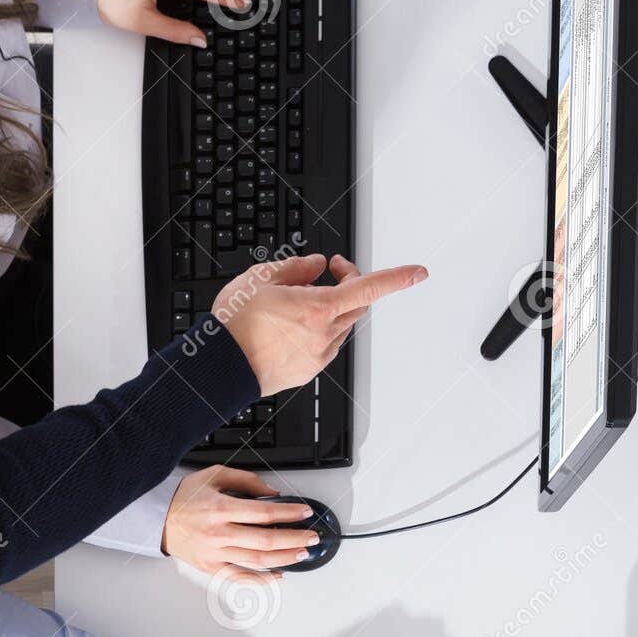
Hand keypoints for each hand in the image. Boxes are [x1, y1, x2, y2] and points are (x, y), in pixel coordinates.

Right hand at [161, 465, 318, 580]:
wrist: (158, 519)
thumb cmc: (185, 497)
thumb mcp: (214, 475)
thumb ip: (245, 481)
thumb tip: (272, 494)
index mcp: (220, 508)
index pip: (265, 512)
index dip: (289, 513)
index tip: (304, 513)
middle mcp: (219, 533)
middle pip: (266, 539)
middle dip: (295, 538)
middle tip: (311, 536)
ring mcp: (216, 553)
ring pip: (258, 560)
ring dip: (285, 558)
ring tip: (302, 553)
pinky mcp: (212, 567)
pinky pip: (241, 578)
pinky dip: (262, 579)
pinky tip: (278, 574)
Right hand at [215, 253, 428, 396]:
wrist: (219, 367)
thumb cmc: (235, 325)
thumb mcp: (260, 278)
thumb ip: (295, 267)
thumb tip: (316, 264)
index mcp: (316, 308)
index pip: (367, 288)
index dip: (397, 279)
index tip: (418, 273)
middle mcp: (323, 334)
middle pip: (358, 304)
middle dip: (352, 282)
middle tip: (331, 270)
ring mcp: (318, 355)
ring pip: (341, 325)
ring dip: (332, 308)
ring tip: (299, 301)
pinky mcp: (308, 371)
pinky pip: (326, 345)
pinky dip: (320, 330)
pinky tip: (293, 326)